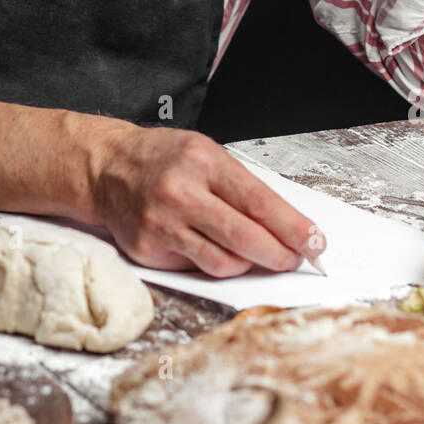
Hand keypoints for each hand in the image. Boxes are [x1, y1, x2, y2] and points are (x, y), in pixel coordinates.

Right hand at [89, 123, 325, 276]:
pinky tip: (218, 250)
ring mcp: (162, 223)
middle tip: (295, 259)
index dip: (294, 228)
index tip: (315, 241)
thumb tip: (287, 225)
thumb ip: (242, 187)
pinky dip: (217, 264)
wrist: (108, 168)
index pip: (260, 203)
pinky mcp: (149, 249)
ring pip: (224, 262)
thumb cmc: (164, 159)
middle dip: (280, 255)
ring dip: (250, 264)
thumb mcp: (206, 154)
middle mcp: (181, 192)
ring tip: (256, 254)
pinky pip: (198, 269)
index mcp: (203, 162)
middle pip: (246, 238)